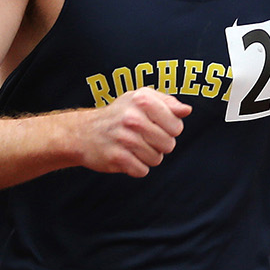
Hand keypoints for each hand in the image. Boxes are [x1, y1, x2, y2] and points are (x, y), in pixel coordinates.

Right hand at [74, 88, 189, 176]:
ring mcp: (124, 138)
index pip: (176, 126)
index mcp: (142, 100)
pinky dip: (136, 167)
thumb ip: (166, 103)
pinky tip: (125, 156)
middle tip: (143, 138)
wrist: (82, 132)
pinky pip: (142, 170)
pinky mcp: (117, 157)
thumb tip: (186, 110)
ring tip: (133, 147)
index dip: (170, 130)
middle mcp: (133, 118)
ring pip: (156, 159)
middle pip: (168, 145)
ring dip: (147, 156)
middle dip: (159, 145)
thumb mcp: (140, 99)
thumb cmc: (118, 114)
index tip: (157, 126)